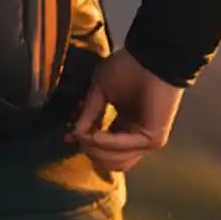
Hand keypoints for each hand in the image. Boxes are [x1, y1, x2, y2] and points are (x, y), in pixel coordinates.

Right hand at [66, 48, 184, 171]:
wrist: (152, 58)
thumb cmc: (129, 68)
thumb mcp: (101, 90)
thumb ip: (90, 113)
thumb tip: (75, 132)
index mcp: (126, 125)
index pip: (104, 148)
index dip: (84, 144)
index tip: (67, 137)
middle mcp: (136, 137)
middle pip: (109, 161)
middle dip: (90, 151)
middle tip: (78, 137)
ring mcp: (146, 140)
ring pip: (116, 161)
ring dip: (97, 150)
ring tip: (86, 136)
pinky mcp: (153, 138)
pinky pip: (125, 147)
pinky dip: (108, 143)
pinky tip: (95, 135)